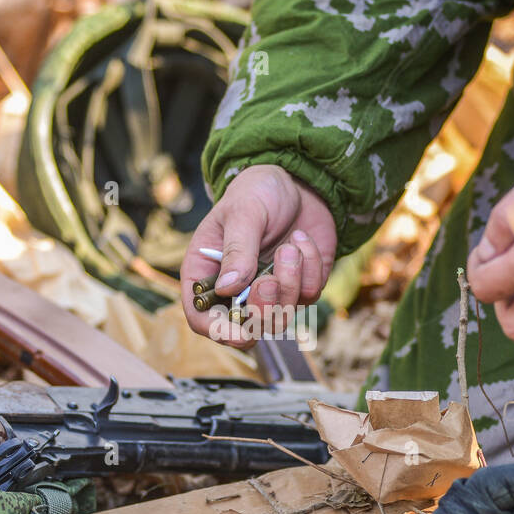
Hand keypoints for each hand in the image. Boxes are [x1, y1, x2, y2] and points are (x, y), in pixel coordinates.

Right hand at [180, 165, 336, 348]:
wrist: (297, 182)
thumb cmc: (257, 191)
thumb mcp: (243, 212)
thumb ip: (237, 249)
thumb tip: (228, 289)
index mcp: (207, 272)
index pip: (202, 318)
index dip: (219, 331)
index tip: (242, 331)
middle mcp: (236, 290)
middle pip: (246, 328)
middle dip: (264, 309)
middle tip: (270, 278)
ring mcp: (270, 291)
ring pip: (281, 317)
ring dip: (290, 283)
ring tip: (291, 246)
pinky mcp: (299, 287)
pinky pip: (309, 295)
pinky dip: (310, 268)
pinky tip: (303, 241)